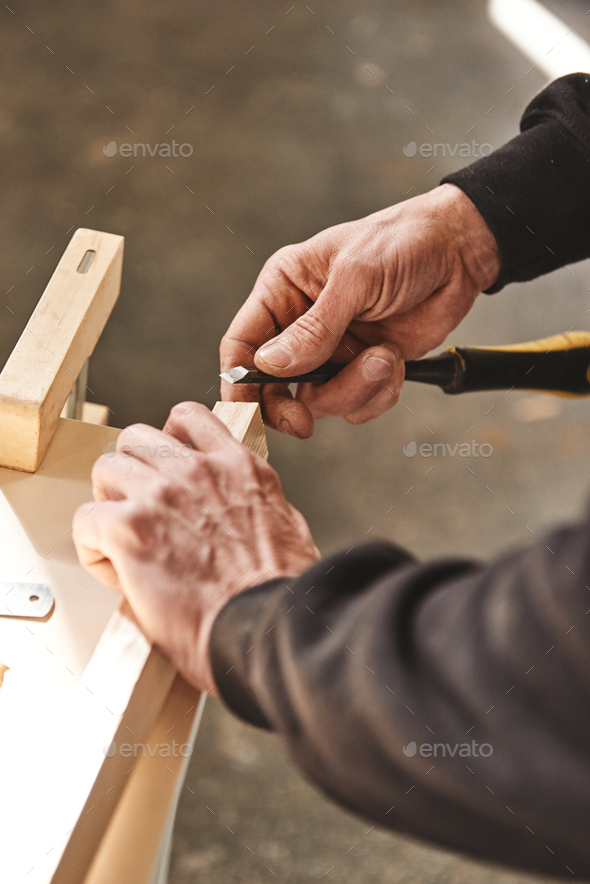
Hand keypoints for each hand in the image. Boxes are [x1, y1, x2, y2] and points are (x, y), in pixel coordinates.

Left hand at [72, 403, 318, 691]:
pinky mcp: (131, 528)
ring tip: (121, 537)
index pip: (189, 419)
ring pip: (106, 467)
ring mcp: (163, 494)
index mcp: (240, 469)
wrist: (266, 627)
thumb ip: (257, 504)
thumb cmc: (280, 594)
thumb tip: (243, 515)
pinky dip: (93, 547)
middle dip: (133, 469)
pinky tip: (114, 569)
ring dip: (108, 501)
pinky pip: (86, 519)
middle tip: (139, 506)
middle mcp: (200, 471)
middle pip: (136, 437)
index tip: (164, 464)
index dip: (167, 440)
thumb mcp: (287, 527)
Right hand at [220, 183, 498, 437]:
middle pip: (272, 386)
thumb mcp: (356, 277)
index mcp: (283, 290)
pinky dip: (379, 393)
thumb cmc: (402, 243)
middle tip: (305, 423)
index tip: (246, 415)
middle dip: (290, 407)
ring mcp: (333, 350)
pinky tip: (396, 362)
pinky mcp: (364, 367)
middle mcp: (301, 324)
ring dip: (354, 389)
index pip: (242, 344)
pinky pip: (357, 405)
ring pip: (320, 401)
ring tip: (384, 357)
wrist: (460, 253)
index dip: (238, 384)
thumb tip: (271, 366)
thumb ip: (315, 327)